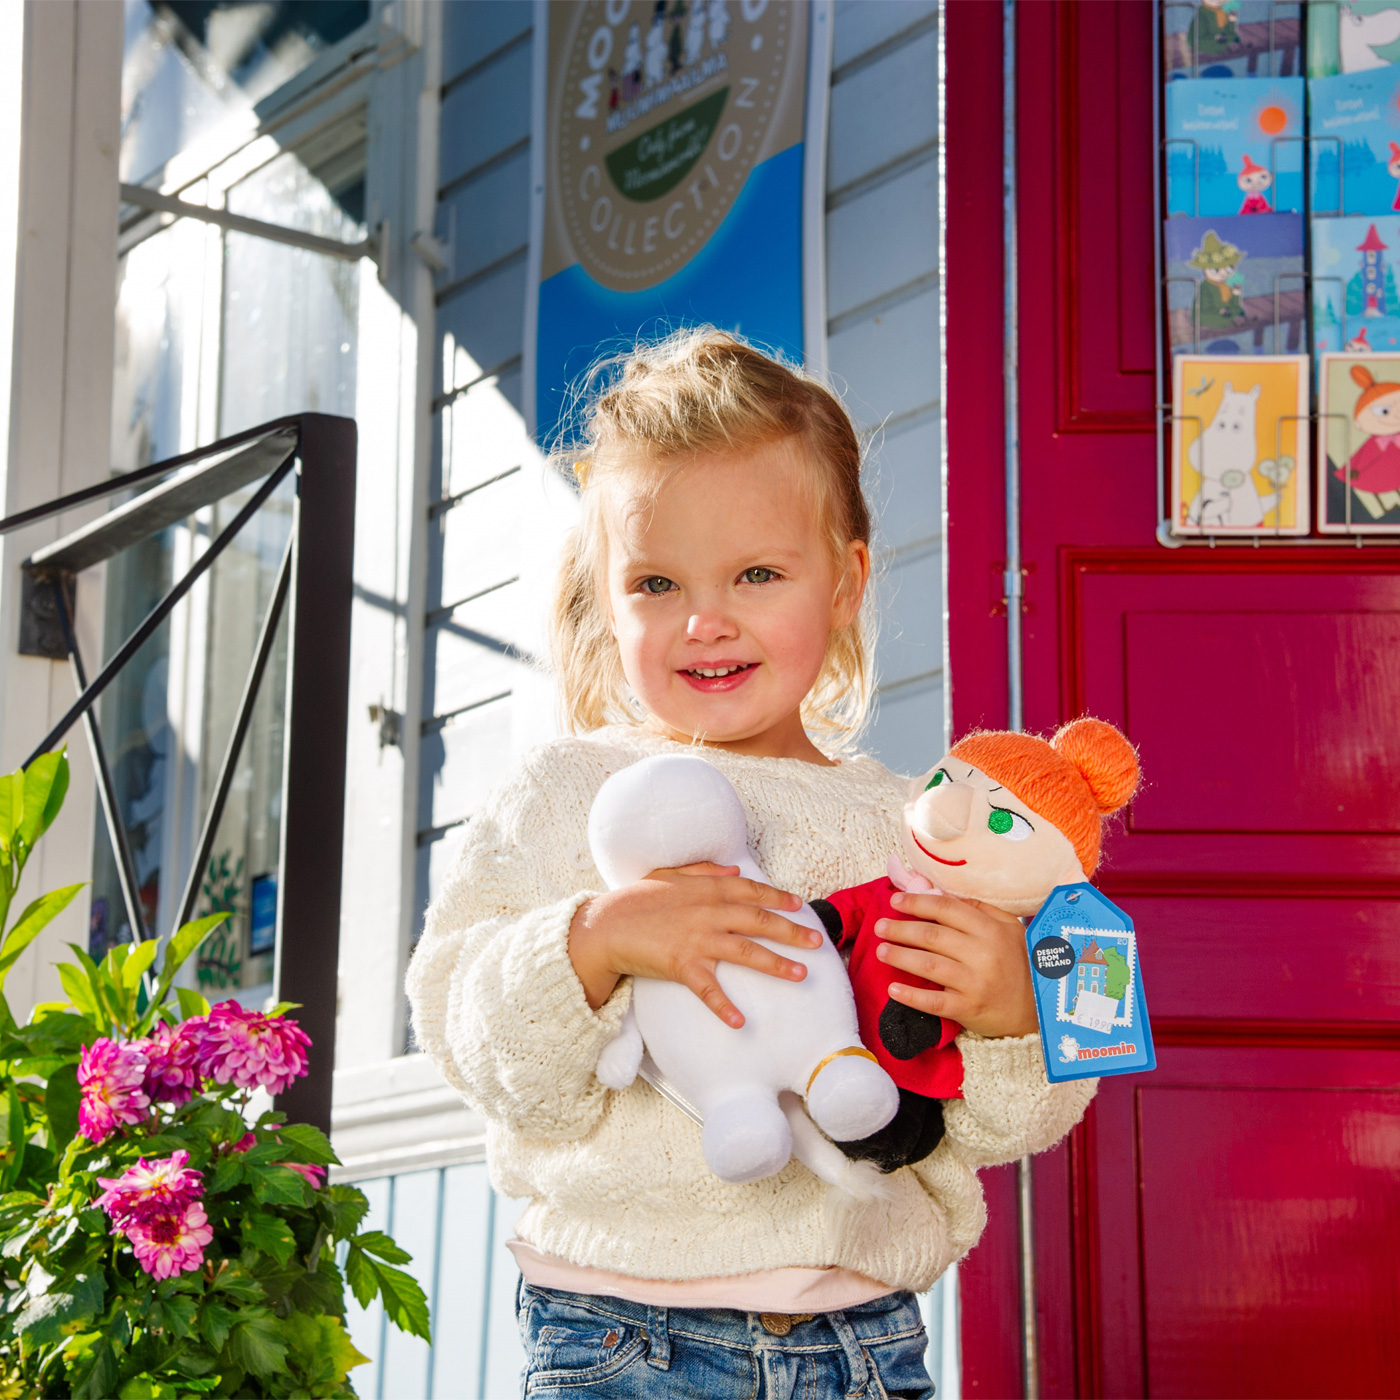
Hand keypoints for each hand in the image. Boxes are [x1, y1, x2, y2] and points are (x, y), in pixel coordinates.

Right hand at [569, 864, 822, 1027]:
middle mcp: (708, 913)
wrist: (605, 925)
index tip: (800, 906)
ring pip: (746, 952)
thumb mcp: (671, 875)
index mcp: (708, 889)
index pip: (753, 891)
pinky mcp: (682, 965)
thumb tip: (735, 870)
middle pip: (759, 920)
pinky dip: (724, 1006)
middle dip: (791, 931)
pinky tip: (741, 1021)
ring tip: (801, 974)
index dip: (779, 897)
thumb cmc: (637, 900)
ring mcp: (697, 940)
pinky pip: (708, 989)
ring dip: (776, 964)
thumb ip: (705, 872)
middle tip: (817, 941)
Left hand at [874, 890, 1036, 1039]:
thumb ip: (979, 909)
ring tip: (880, 950)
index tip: (895, 901)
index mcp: (990, 930)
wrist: (1039, 1008)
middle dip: (901, 929)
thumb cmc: (1019, 962)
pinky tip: (893, 989)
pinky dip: (912, 996)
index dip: (917, 903)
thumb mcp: (1009, 928)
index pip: (946, 910)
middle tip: (880, 926)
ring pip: (929, 965)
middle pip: (932, 936)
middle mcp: (982, 954)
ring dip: (900, 956)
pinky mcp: (970, 1009)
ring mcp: (976, 983)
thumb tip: (942, 894)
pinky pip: (935, 1002)